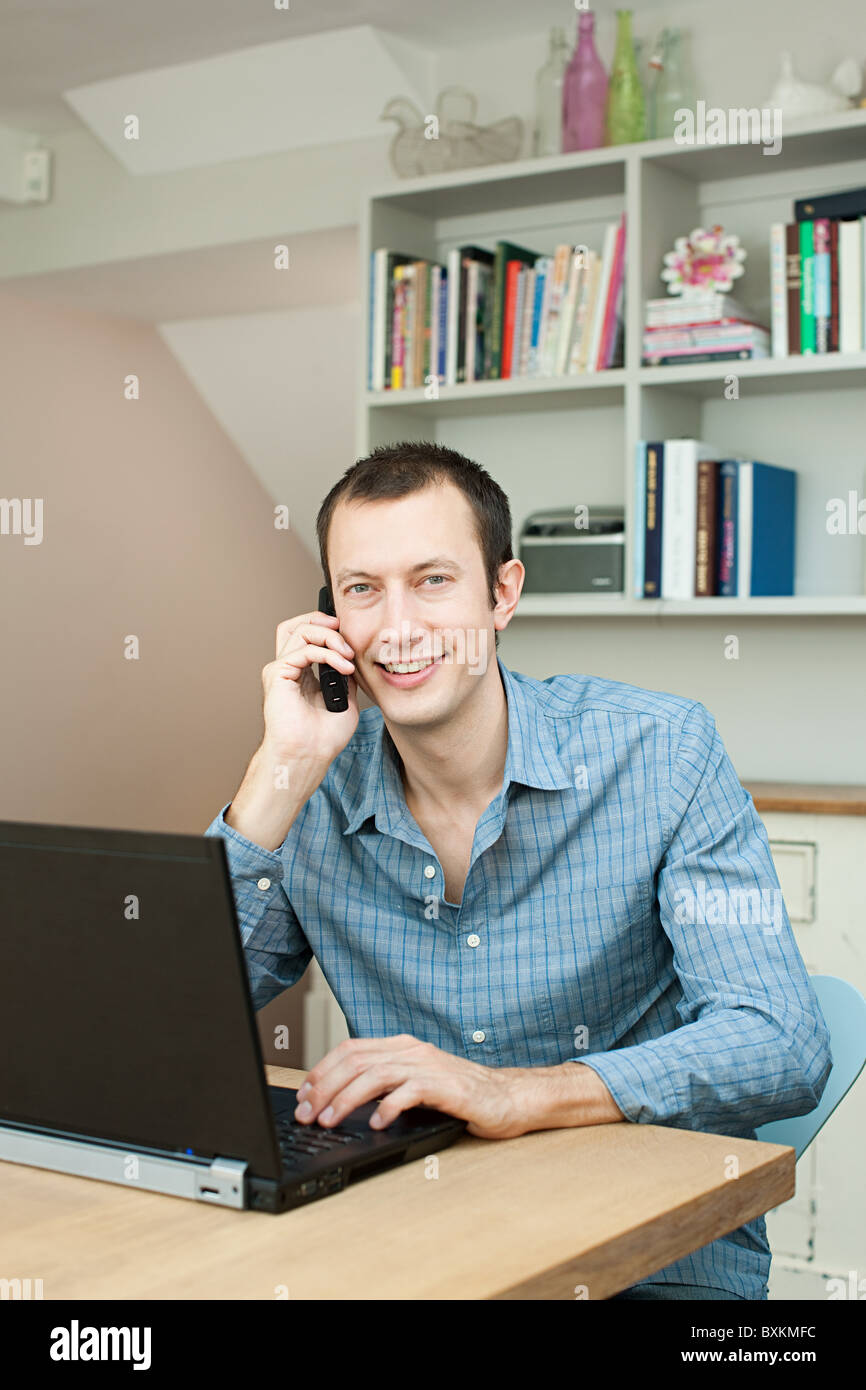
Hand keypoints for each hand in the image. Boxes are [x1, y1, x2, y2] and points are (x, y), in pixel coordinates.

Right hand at [261, 609, 359, 765]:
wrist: (309, 755)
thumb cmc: (323, 737)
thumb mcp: (345, 699)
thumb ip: (344, 676)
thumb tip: (352, 657)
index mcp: (301, 673)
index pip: (307, 635)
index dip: (327, 628)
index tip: (351, 636)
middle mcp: (288, 668)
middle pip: (297, 625)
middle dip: (322, 620)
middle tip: (344, 630)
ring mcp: (280, 669)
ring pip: (300, 630)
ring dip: (330, 636)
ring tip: (347, 653)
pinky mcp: (277, 674)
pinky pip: (304, 650)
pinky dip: (327, 653)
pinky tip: (343, 666)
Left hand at [293, 1034, 532, 1139]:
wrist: (507, 1098)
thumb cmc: (459, 1094)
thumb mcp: (414, 1083)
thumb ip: (384, 1083)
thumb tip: (338, 1099)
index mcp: (401, 1046)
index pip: (350, 1049)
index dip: (321, 1070)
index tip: (303, 1095)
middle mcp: (411, 1051)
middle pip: (355, 1061)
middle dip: (324, 1088)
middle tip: (307, 1113)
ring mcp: (428, 1066)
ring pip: (374, 1075)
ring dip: (345, 1099)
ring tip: (329, 1120)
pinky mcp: (445, 1086)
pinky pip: (408, 1092)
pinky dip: (387, 1107)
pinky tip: (376, 1124)